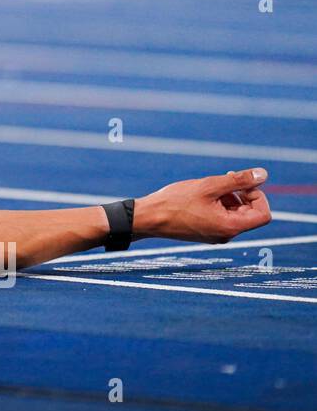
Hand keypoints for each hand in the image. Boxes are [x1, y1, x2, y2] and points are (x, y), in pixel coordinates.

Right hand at [135, 168, 271, 243]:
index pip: (263, 214)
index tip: (240, 183)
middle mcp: (226, 235)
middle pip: (250, 213)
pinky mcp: (206, 232)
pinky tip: (201, 196)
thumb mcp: (209, 186)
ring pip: (235, 214)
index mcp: (230, 227)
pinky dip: (218, 204)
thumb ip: (238, 180)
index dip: (258, 195)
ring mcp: (216, 235)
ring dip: (229, 198)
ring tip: (208, 188)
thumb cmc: (175, 202)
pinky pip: (222, 218)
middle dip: (241, 194)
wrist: (148, 218)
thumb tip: (262, 174)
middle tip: (223, 179)